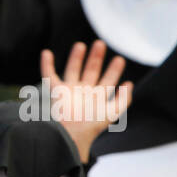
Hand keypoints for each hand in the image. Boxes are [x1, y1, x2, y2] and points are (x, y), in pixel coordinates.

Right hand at [40, 40, 131, 161]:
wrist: (72, 133)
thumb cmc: (91, 125)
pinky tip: (47, 53)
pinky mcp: (56, 91)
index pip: (108, 79)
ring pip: (73, 69)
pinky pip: (49, 75)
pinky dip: (46, 65)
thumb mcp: (112, 112)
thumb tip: (129, 84)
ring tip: (81, 45)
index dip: (114, 70)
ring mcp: (69, 91)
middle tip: (100, 44)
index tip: (119, 59)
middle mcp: (84, 92)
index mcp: (98, 97)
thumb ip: (123, 99)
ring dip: (76, 57)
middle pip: (91, 70)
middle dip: (96, 58)